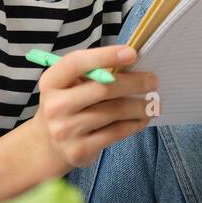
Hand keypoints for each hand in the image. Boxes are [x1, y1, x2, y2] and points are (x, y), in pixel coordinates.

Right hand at [32, 45, 158, 170]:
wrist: (47, 145)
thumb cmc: (67, 105)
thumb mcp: (68, 85)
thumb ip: (92, 73)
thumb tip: (131, 63)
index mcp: (51, 82)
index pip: (76, 63)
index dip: (105, 56)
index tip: (132, 53)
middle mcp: (55, 106)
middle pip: (102, 89)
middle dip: (134, 83)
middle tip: (154, 80)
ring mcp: (66, 130)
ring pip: (114, 112)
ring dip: (139, 106)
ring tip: (153, 103)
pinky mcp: (79, 150)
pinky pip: (115, 133)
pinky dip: (134, 124)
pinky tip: (142, 119)